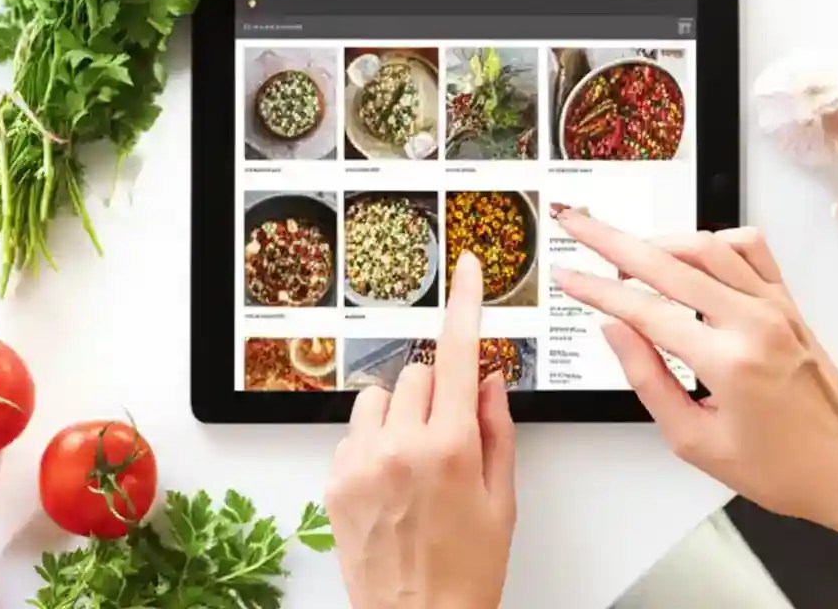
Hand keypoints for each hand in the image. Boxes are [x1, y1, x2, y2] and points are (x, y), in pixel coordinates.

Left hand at [326, 252, 516, 608]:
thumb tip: (488, 379)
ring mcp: (362, 463)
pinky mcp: (335, 480)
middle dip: (438, 390)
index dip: (463, 303)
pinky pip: (354, 431)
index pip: (458, 353)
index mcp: (452, 447)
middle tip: (451, 433)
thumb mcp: (503, 499)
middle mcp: (401, 446)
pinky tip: (390, 479)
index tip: (465, 268)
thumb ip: (497, 428)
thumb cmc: (468, 570)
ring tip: (415, 459)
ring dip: (400, 411)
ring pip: (380, 396)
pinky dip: (373, 441)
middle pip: (418, 373)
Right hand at [550, 211, 837, 554]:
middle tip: (578, 224)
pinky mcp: (788, 302)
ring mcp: (775, 307)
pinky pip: (750, 249)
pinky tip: (689, 254)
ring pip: (708, 245)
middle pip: (668, 263)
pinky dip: (713, 241)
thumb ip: (648, 378)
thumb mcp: (694, 440)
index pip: (645, 310)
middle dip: (612, 240)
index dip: (597, 289)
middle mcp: (754, 322)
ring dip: (659, 241)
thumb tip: (615, 330)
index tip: (568, 276)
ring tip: (626, 252)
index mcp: (728, 361)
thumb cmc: (781, 466)